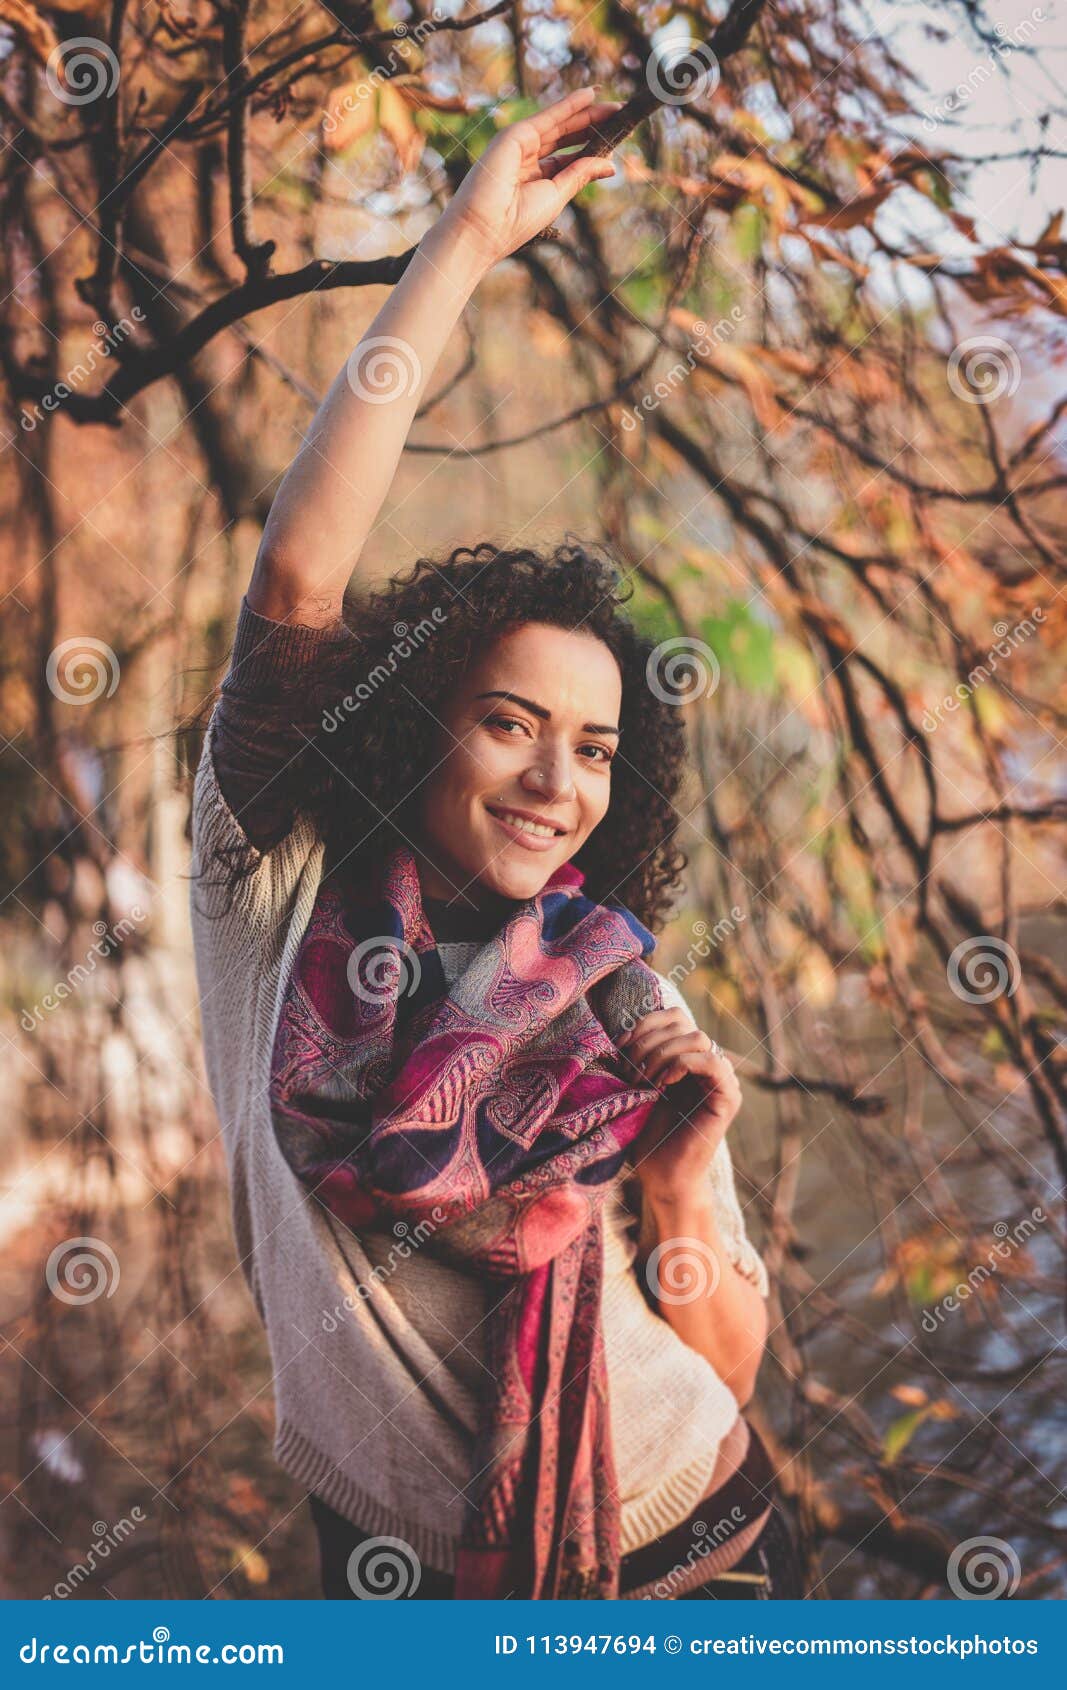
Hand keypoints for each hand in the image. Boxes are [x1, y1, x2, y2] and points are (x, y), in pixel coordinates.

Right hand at [441, 88, 622, 266]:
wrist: (482, 228)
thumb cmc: (515, 221)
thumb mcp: (557, 196)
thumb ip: (580, 175)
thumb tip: (610, 164)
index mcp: (538, 179)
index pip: (570, 157)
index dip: (593, 146)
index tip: (618, 139)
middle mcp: (529, 160)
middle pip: (567, 137)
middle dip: (594, 125)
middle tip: (622, 115)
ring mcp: (520, 145)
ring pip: (560, 124)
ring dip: (587, 112)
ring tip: (615, 106)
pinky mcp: (514, 135)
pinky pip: (547, 117)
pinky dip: (568, 105)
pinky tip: (589, 96)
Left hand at [617, 1010, 741, 1200]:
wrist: (660, 1177)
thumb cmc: (645, 1134)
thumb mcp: (637, 1084)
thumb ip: (640, 1053)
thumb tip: (621, 1026)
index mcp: (687, 1057)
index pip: (674, 1017)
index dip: (644, 1024)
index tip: (619, 1048)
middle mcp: (708, 1064)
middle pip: (683, 1023)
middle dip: (647, 1042)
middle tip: (628, 1070)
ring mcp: (722, 1080)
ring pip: (698, 1037)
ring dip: (662, 1054)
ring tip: (642, 1079)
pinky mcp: (728, 1098)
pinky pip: (712, 1062)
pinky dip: (682, 1065)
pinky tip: (662, 1084)